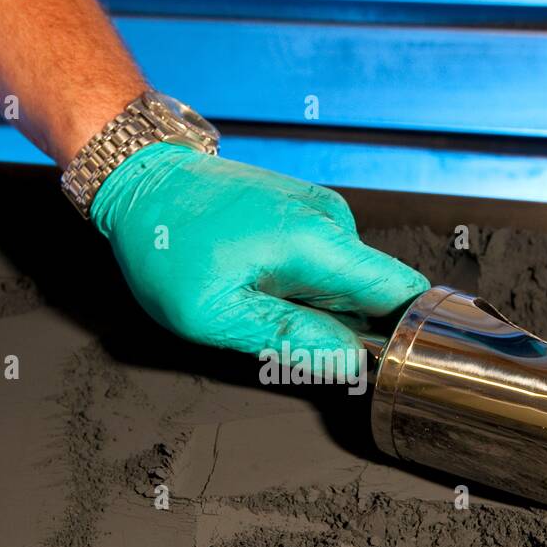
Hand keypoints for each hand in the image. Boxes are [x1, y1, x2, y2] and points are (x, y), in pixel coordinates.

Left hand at [89, 143, 429, 375]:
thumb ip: (291, 341)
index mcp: (321, 244)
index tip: (383, 365)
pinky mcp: (308, 214)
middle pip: (379, 294)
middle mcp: (333, 222)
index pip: (405, 293)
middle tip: (293, 342)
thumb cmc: (169, 244)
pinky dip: (307, 289)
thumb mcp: (217, 314)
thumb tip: (351, 364)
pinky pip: (329, 265)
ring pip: (350, 284)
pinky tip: (265, 285)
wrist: (141, 180)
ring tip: (265, 306)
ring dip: (323, 310)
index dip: (405, 335)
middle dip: (352, 330)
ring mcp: (321, 214)